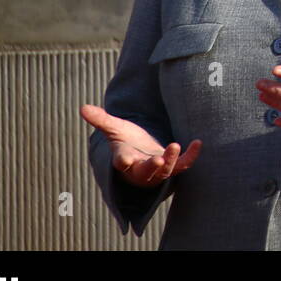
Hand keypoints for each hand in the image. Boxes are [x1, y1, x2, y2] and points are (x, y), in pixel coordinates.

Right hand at [80, 104, 202, 187]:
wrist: (143, 151)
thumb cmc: (127, 140)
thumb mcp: (114, 128)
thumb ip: (101, 119)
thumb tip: (82, 108)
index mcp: (124, 158)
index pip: (121, 162)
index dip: (123, 161)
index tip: (123, 160)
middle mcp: (140, 168)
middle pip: (145, 172)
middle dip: (151, 168)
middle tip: (158, 161)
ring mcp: (158, 169)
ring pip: (165, 171)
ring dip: (171, 161)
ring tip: (175, 145)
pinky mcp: (174, 165)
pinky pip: (184, 165)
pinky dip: (191, 156)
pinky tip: (198, 142)